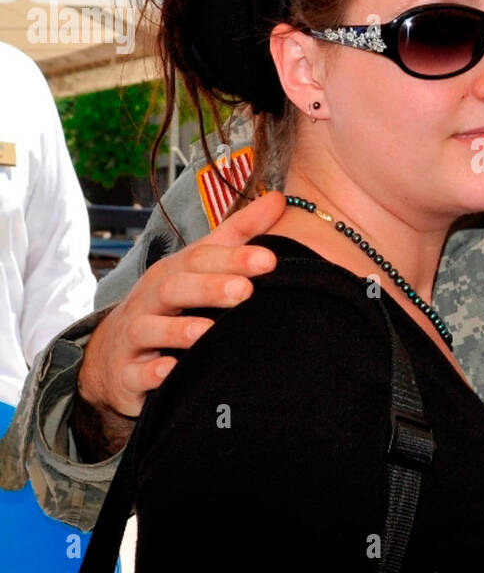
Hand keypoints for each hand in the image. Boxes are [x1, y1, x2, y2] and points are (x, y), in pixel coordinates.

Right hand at [76, 191, 284, 446]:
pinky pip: (135, 373)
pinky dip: (151, 373)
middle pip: (175, 288)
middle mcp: (150, 299)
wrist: (116, 354)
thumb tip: (279, 199)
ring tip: (208, 331)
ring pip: (150, 329)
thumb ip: (239, 235)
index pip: (201, 258)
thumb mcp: (201, 266)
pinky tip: (170, 371)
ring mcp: (135, 337)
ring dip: (178, 330)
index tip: (269, 260)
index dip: (233, 258)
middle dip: (209, 288)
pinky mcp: (126, 373)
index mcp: (173, 272)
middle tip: (245, 291)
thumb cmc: (171, 304)